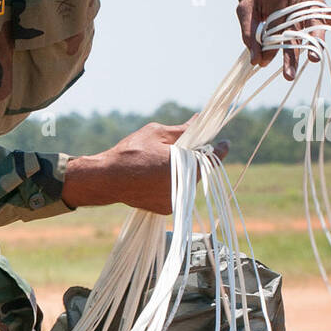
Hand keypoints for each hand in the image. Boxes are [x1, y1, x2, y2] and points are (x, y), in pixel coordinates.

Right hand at [61, 120, 229, 214]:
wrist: (106, 179)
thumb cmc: (131, 153)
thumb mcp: (158, 134)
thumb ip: (184, 130)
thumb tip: (200, 121)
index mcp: (187, 166)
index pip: (212, 156)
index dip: (219, 148)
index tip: (224, 142)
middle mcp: (185, 186)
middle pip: (200, 171)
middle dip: (196, 159)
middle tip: (184, 149)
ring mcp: (176, 200)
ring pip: (188, 183)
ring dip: (183, 173)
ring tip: (163, 162)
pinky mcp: (166, 209)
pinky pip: (177, 193)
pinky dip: (171, 184)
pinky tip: (155, 176)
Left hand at [237, 0, 330, 80]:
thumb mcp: (249, 4)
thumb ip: (248, 30)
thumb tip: (255, 59)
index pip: (271, 27)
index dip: (268, 46)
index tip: (263, 62)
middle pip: (293, 29)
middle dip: (291, 54)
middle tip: (288, 75)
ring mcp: (313, 1)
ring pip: (315, 23)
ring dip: (315, 41)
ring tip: (314, 58)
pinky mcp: (324, 3)